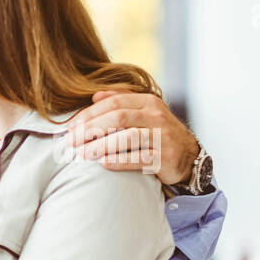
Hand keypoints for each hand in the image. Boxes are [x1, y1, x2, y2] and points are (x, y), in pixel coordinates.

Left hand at [65, 90, 199, 186]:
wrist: (189, 155)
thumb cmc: (158, 132)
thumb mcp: (144, 112)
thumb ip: (122, 101)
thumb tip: (95, 95)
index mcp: (149, 102)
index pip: (114, 103)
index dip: (89, 114)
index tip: (70, 126)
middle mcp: (157, 117)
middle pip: (118, 118)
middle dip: (90, 129)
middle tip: (70, 141)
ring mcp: (163, 137)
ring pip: (127, 138)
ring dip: (101, 146)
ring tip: (82, 154)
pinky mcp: (165, 158)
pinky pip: (139, 159)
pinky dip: (119, 161)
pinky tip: (102, 164)